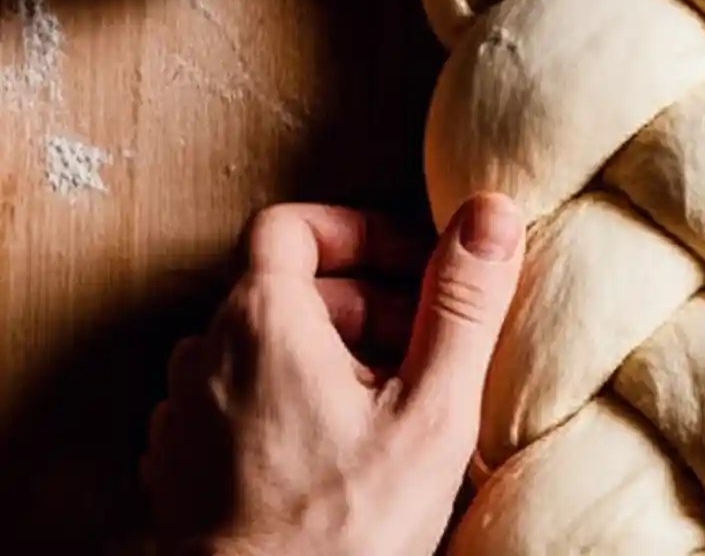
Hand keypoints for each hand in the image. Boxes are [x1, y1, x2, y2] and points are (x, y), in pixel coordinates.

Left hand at [141, 194, 524, 555]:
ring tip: (394, 405)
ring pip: (264, 347)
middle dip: (366, 303)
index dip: (359, 233)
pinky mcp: (180, 461)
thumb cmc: (341, 529)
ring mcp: (184, 410)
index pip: (294, 225)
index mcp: (262, 320)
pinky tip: (343, 450)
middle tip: (426, 347)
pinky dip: (292, 399)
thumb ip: (461, 306)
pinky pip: (239, 399)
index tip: (412, 266)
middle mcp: (206, 352)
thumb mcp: (431, 411)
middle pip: (287, 288)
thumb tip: (491, 214)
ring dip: (331, 355)